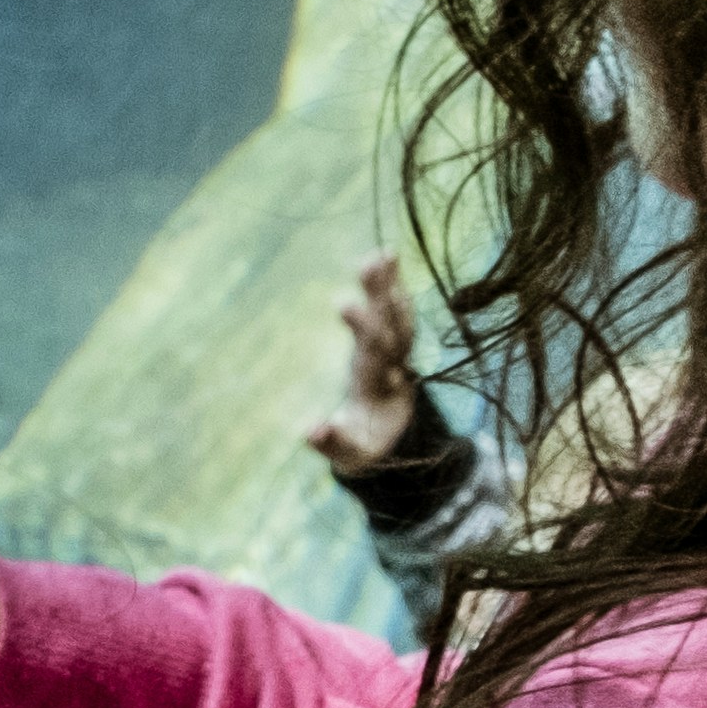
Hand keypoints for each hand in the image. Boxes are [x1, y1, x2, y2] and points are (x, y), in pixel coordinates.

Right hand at [302, 253, 435, 474]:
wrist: (398, 443)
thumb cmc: (365, 448)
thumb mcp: (348, 454)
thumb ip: (330, 441)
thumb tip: (308, 429)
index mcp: (377, 387)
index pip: (372, 354)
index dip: (363, 328)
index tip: (343, 302)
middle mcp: (392, 366)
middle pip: (389, 327)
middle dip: (378, 296)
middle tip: (368, 262)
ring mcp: (398, 355)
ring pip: (397, 316)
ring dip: (390, 284)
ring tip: (382, 253)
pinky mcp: (396, 347)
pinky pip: (399, 313)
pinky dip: (395, 287)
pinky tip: (389, 259)